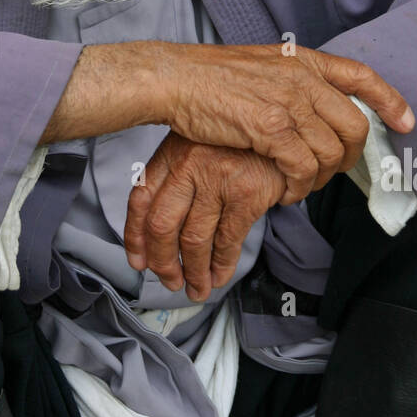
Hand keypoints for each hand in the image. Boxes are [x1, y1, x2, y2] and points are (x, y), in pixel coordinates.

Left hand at [124, 134, 291, 301]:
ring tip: (196, 288)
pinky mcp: (246, 194)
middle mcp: (189, 165)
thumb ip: (177, 176)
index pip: (141, 199)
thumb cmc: (238, 140)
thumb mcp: (199, 144)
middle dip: (163, 262)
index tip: (139, 260)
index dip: (135, 236)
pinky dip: (221, 266)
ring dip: (194, 272)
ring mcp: (217, 180)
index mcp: (172, 153)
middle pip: (161, 226)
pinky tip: (219, 276)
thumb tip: (155, 226)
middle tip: (170, 280)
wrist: (282, 129)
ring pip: (193, 240)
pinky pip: (227, 241)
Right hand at [158, 43, 412, 205]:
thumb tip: (312, 109)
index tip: (406, 123)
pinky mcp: (270, 128)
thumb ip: (291, 82)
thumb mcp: (261, 66)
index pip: (360, 76)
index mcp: (301, 59)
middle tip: (329, 174)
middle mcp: (302, 77)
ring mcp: (288, 102)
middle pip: (353, 126)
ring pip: (330, 153)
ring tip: (298, 185)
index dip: (389, 100)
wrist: (175, 79)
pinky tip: (285, 189)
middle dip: (349, 159)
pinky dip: (299, 186)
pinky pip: (303, 168)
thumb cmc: (209, 77)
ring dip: (319, 179)